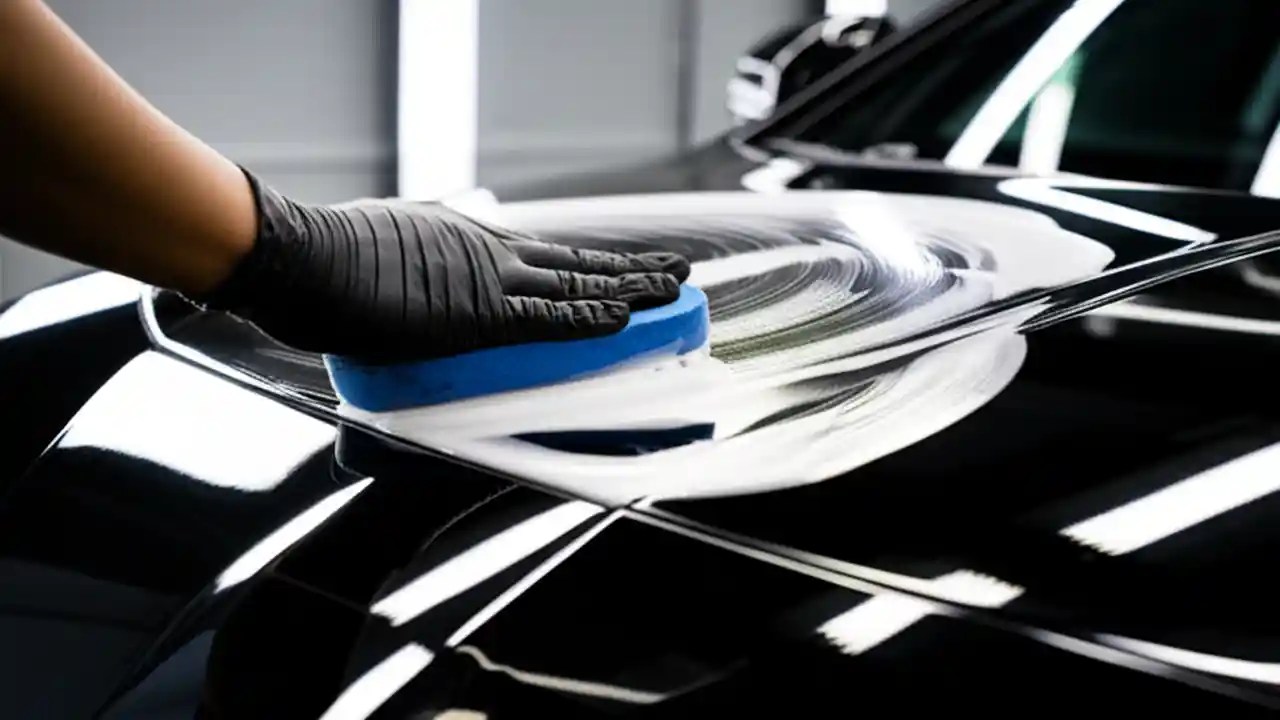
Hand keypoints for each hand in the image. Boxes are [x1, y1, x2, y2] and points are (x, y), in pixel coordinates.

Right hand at [196, 172, 689, 360]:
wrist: (299, 258)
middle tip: (674, 269)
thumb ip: (398, 306)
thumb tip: (391, 326)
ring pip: (576, 282)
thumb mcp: (376, 276)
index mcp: (466, 243)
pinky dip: (591, 317)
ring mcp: (487, 279)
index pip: (544, 255)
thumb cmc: (323, 268)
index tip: (622, 267)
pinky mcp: (478, 312)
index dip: (588, 263)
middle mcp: (488, 252)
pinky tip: (629, 318)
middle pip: (575, 261)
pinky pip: (550, 317)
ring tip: (676, 287)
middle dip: (628, 269)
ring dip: (631, 288)